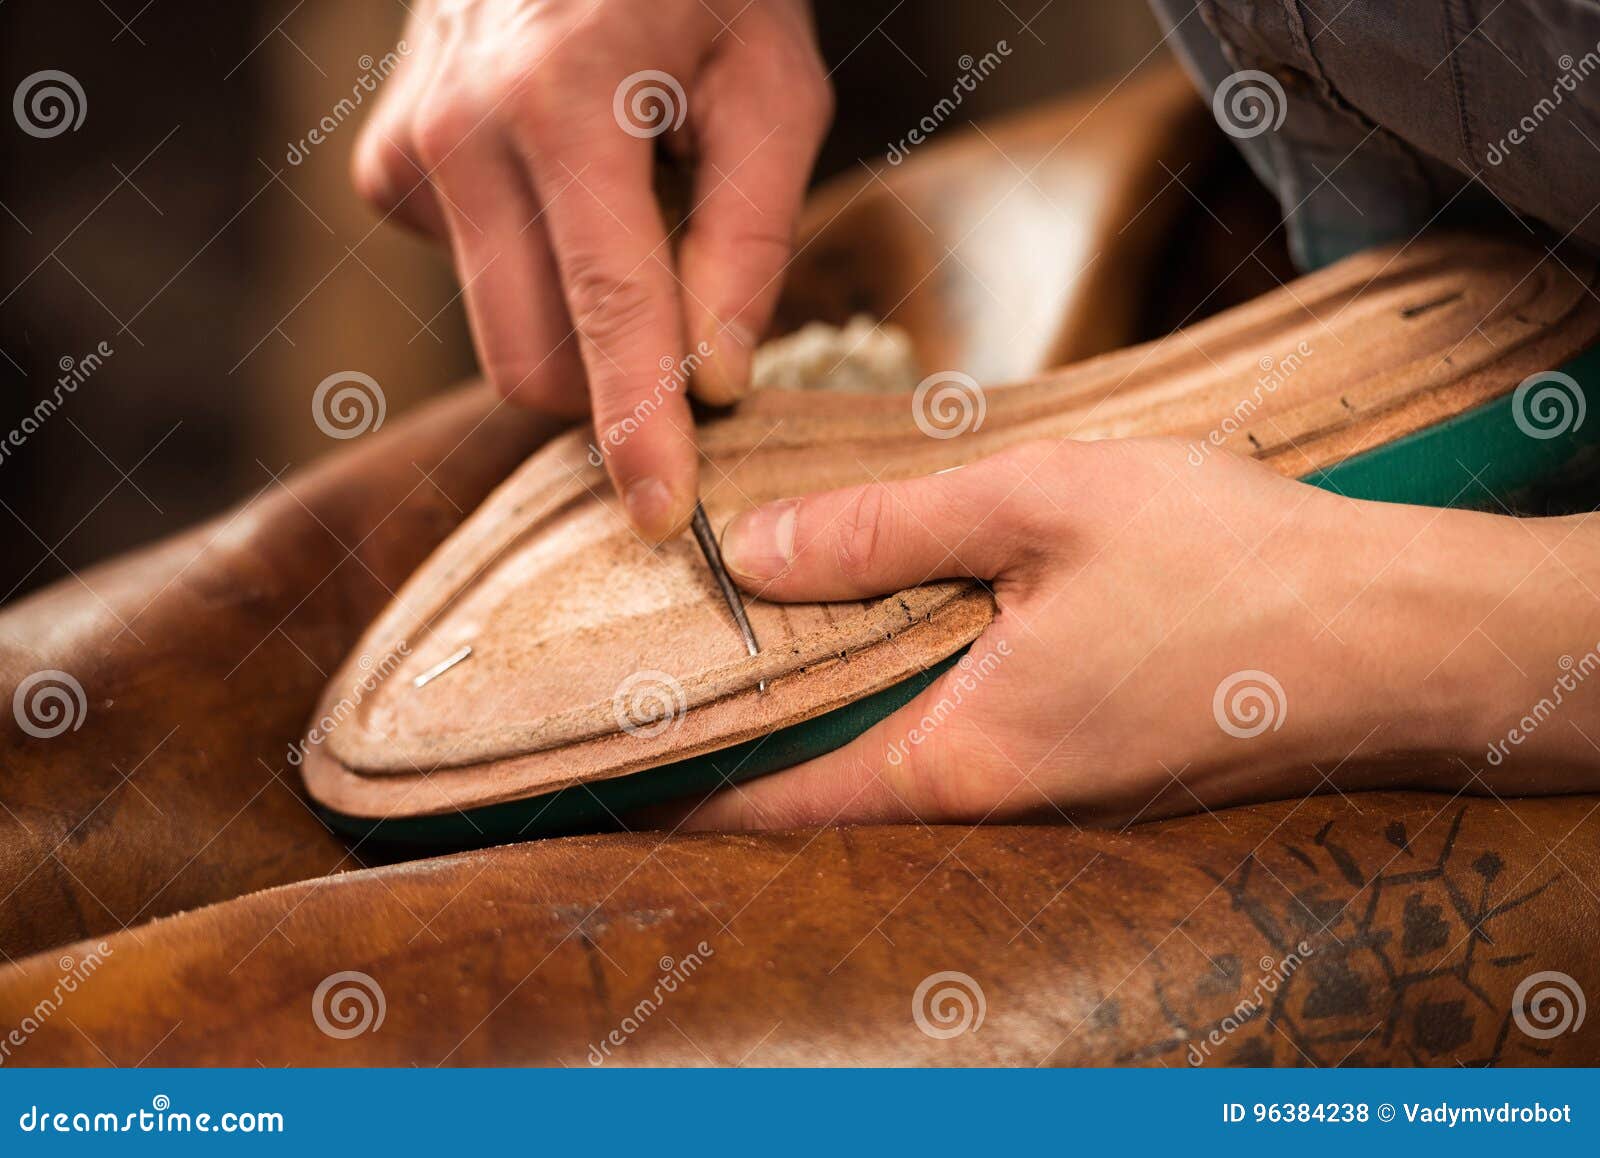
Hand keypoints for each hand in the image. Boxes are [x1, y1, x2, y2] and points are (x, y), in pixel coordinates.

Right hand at [353, 0, 832, 539]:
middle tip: (686, 333)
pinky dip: (533, 263)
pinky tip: (561, 180)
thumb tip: (714, 380)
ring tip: (625, 205)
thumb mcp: (768, 84)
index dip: (639, 429)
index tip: (662, 516)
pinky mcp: (385, 171)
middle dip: (611, 388)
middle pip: (531, 360)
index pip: (610, 314)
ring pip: (501, 334)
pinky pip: (474, 280)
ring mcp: (409, 154)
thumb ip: (750, 238)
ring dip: (577, 317)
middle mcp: (461, 133)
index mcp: (565, 103)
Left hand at [679, 437, 1599, 827]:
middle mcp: (992, 801)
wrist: (1396, 632)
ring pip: (893, 760)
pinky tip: (891, 623)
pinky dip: (900, 690)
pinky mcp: (1085, 766)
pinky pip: (960, 741)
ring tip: (754, 633)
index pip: (774, 799)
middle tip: (664, 662)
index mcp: (959, 758)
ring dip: (823, 705)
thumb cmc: (1233, 566)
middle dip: (744, 730)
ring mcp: (1044, 794)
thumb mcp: (1041, 507)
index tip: (602, 757)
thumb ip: (885, 532)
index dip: (682, 781)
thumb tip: (749, 553)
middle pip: (825, 783)